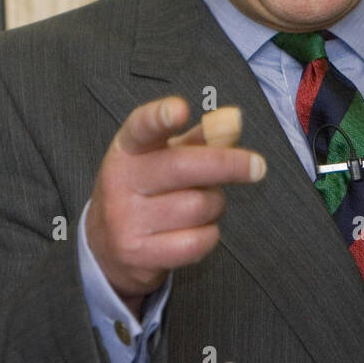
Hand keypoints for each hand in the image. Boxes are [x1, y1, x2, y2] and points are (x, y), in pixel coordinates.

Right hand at [85, 97, 265, 316]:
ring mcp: (125, 219)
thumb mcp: (162, 157)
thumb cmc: (146, 190)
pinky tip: (197, 230)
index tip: (180, 109)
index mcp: (127, 149)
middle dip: (229, 165)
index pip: (142, 127)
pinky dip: (209, 235)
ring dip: (216, 204)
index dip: (160, 117)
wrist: (106, 245)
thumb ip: (199, 138)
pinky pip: (197, 242)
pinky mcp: (138, 253)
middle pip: (184, 167)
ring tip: (204, 204)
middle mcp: (120, 181)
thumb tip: (232, 121)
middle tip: (257, 166)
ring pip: (199, 206)